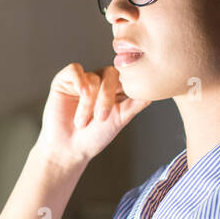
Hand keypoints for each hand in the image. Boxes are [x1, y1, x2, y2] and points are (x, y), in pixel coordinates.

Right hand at [36, 62, 151, 165]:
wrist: (68, 148)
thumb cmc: (94, 137)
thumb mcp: (121, 119)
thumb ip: (136, 103)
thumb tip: (155, 90)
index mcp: (116, 89)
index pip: (126, 76)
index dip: (126, 87)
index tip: (121, 106)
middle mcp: (100, 81)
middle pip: (111, 74)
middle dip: (107, 97)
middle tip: (101, 118)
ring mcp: (83, 79)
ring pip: (92, 77)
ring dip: (88, 102)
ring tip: (82, 122)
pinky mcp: (65, 80)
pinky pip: (74, 70)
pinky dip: (78, 81)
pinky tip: (79, 94)